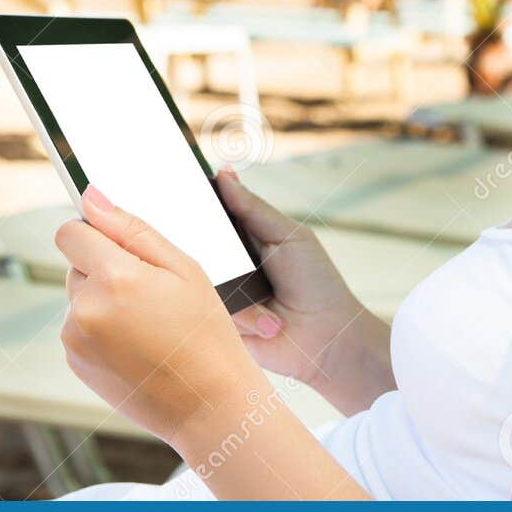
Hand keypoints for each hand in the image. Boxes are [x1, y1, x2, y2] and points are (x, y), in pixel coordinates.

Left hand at [56, 185, 264, 447]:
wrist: (208, 404)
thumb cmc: (205, 332)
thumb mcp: (183, 269)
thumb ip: (131, 229)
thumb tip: (90, 197)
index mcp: (114, 278)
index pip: (70, 232)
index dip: (95, 233)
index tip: (120, 247)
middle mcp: (85, 308)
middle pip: (78, 265)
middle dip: (107, 270)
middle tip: (153, 294)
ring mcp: (76, 339)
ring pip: (81, 297)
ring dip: (105, 301)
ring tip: (149, 325)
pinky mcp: (75, 362)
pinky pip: (81, 327)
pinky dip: (102, 330)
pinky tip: (138, 345)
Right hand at [216, 170, 392, 410]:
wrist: (328, 338)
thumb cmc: (316, 282)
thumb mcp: (288, 235)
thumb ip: (252, 208)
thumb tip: (224, 173)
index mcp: (245, 238)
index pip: (211, 215)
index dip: (196, 204)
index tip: (184, 190)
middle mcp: (228, 265)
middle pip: (196, 245)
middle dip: (204, 244)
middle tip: (231, 253)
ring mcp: (223, 294)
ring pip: (201, 277)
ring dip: (233, 284)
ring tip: (268, 294)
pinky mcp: (220, 323)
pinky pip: (209, 310)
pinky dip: (238, 312)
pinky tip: (265, 318)